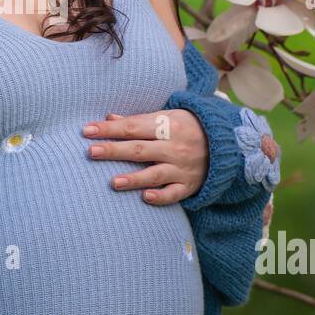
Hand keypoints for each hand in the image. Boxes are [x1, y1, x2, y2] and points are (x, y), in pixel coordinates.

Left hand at [82, 108, 207, 204]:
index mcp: (168, 125)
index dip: (109, 129)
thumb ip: (138, 120)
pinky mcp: (190, 186)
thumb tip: (108, 118)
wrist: (228, 145)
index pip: (133, 126)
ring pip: (155, 173)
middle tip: (91, 152)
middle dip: (115, 150)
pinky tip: (145, 197)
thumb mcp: (167, 117)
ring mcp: (183, 168)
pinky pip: (174, 194)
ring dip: (134, 178)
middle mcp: (175, 147)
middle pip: (140, 149)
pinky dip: (160, 196)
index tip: (87, 130)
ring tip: (113, 182)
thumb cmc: (188, 128)